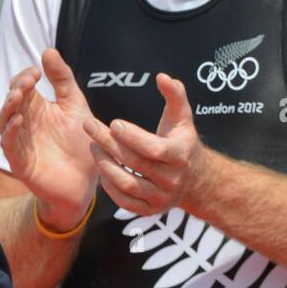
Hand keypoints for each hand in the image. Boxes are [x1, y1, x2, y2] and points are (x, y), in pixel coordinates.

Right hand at [0, 50, 97, 228]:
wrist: (87, 179)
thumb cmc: (79, 142)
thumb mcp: (74, 105)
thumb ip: (63, 79)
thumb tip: (48, 50)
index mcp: (37, 107)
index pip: (22, 86)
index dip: (26, 77)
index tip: (38, 72)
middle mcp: (25, 122)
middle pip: (12, 101)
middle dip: (17, 89)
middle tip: (28, 81)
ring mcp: (21, 141)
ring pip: (5, 121)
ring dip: (10, 107)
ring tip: (18, 96)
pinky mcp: (21, 161)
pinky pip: (10, 145)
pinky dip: (11, 132)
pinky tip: (18, 121)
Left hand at [82, 72, 209, 216]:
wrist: (196, 181)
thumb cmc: (183, 143)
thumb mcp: (183, 118)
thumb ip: (175, 95)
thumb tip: (162, 77)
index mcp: (181, 155)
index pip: (153, 148)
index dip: (131, 136)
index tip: (113, 122)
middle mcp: (172, 179)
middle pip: (134, 163)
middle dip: (109, 143)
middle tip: (89, 126)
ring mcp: (161, 198)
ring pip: (126, 183)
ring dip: (105, 164)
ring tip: (93, 146)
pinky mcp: (149, 210)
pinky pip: (123, 200)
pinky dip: (108, 185)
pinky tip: (102, 167)